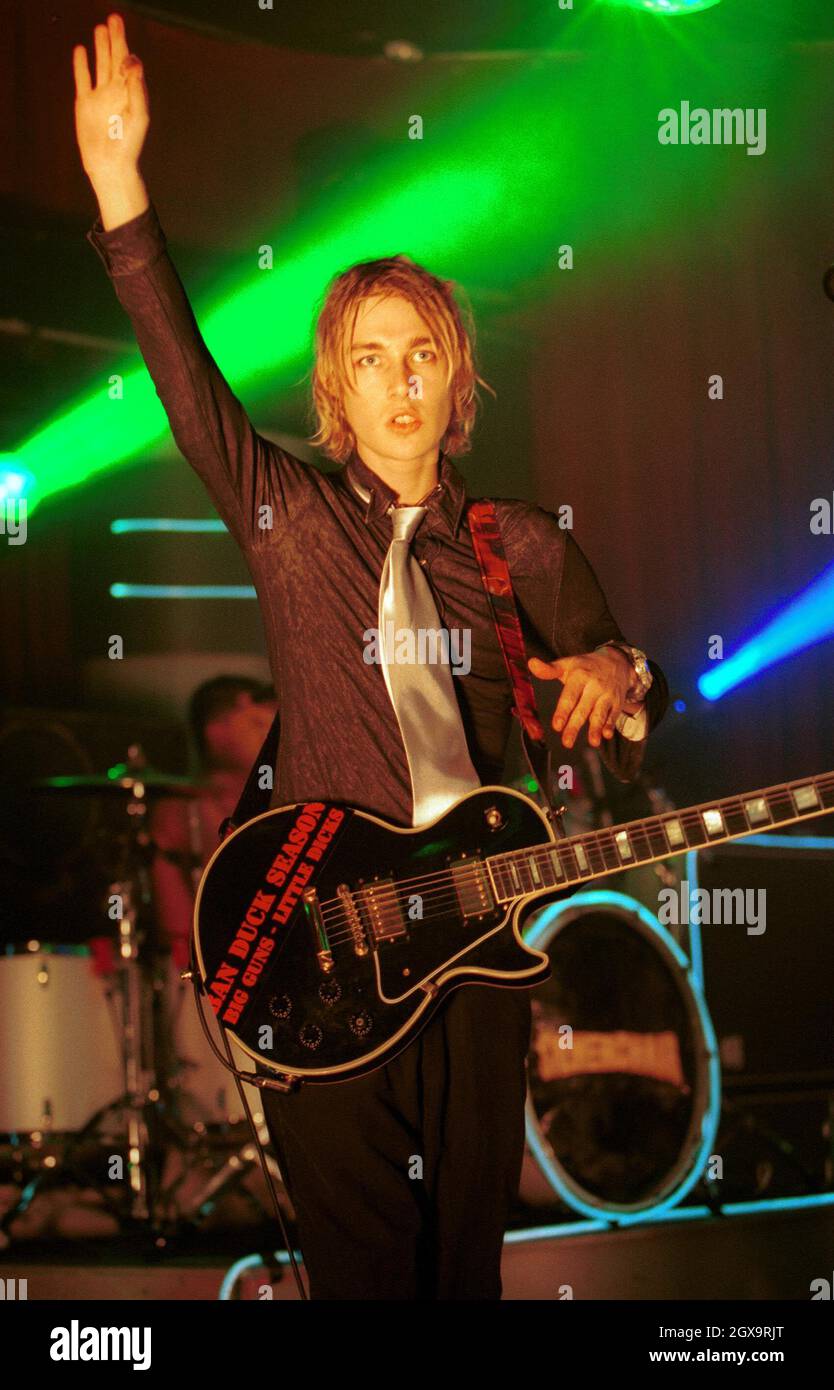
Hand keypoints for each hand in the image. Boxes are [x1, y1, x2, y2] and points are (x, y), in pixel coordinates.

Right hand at [73, 13, 148, 186]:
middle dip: (115, 38)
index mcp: (131, 92)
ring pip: (100, 64)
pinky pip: (82, 79)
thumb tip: (132, 61)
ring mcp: (100, 96)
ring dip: (100, 46)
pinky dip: (81, 64)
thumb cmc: (129, 144)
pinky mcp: (84, 103)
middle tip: (114, 18)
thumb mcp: (138, 115)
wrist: (110, 165)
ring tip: (100, 28)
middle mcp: (116, 91)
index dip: (128, 53)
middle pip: (115, 58)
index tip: (125, 57)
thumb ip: (137, 87)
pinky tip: (80, 50)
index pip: (130, 64)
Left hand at [528, 648, 633, 748]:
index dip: (563, 712)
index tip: (557, 726)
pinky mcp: (617, 702)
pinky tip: (606, 735)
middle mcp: (594, 686)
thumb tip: (531, 663)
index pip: (569, 696)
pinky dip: (610, 725)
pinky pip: (613, 715)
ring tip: (593, 742)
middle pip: (582, 709)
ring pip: (599, 714)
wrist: (617, 661)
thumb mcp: (568, 664)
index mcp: (579, 676)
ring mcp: (606, 695)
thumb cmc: (586, 666)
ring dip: (596, 728)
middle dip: (575, 726)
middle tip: (567, 742)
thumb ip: (549, 669)